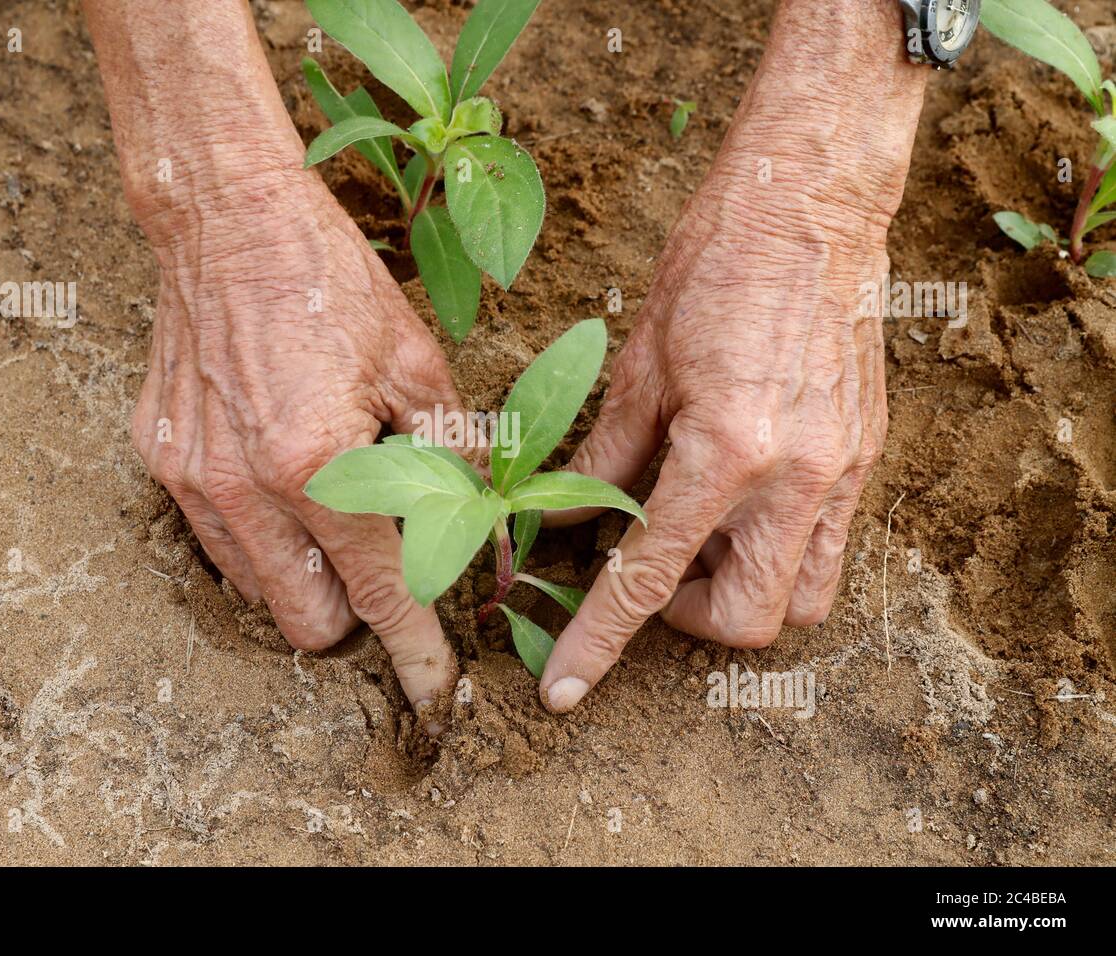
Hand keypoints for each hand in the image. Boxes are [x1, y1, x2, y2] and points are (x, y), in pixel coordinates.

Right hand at [131, 169, 461, 721]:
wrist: (227, 220)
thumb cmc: (329, 283)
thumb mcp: (417, 365)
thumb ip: (456, 460)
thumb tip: (493, 529)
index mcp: (318, 465)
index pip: (380, 592)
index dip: (416, 652)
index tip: (436, 691)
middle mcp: (244, 486)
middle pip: (308, 623)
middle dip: (356, 616)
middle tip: (386, 567)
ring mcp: (192, 477)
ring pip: (257, 592)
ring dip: (305, 578)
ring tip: (331, 510)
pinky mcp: (163, 459)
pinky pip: (217, 540)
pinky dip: (259, 537)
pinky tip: (281, 480)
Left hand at [538, 152, 902, 713]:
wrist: (811, 205)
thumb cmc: (715, 267)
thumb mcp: (638, 364)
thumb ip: (605, 456)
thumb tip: (566, 522)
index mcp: (729, 452)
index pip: (649, 580)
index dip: (599, 644)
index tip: (563, 690)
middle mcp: (798, 478)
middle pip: (749, 622)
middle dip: (687, 621)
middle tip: (651, 571)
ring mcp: (845, 471)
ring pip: (805, 600)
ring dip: (743, 595)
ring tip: (700, 542)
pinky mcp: (867, 456)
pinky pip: (828, 544)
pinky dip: (776, 550)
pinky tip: (740, 502)